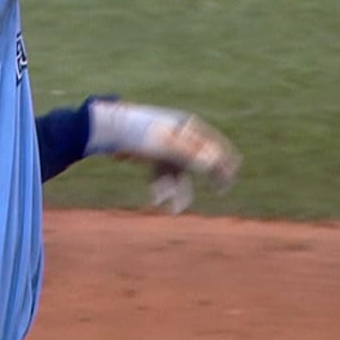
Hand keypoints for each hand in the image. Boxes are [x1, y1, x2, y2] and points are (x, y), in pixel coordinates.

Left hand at [87, 100, 241, 213]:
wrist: (110, 130)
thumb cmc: (141, 131)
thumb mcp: (168, 145)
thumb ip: (191, 155)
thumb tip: (214, 165)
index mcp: (188, 128)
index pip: (214, 144)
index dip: (225, 161)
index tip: (229, 179)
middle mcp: (181, 138)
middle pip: (201, 159)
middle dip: (210, 176)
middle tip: (221, 190)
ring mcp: (168, 148)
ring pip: (180, 174)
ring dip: (178, 191)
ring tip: (175, 210)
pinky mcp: (155, 157)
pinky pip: (164, 176)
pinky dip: (163, 188)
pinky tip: (158, 199)